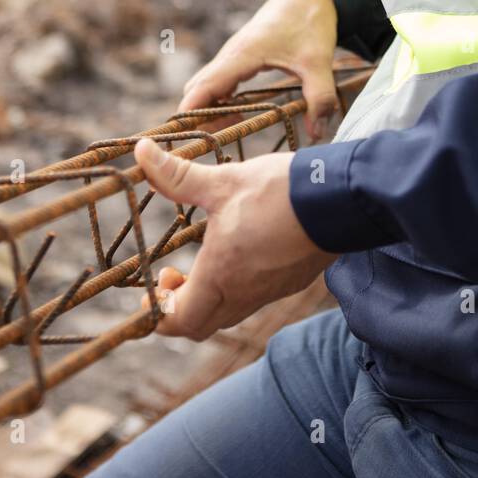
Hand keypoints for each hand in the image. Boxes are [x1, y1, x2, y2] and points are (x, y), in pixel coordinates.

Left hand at [136, 137, 335, 338]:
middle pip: (200, 326)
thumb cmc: (278, 192)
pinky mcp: (290, 283)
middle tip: (173, 275)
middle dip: (179, 308)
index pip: (178, 321)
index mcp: (219, 275)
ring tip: (205, 260)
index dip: (158, 315)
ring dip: (207, 298)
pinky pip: (254, 301)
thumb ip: (177, 175)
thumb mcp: (222, 181)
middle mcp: (243, 294)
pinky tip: (240, 255)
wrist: (338, 200)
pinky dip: (235, 290)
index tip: (151, 292)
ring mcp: (270, 292)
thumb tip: (139, 152)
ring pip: (228, 315)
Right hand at [178, 0, 338, 139]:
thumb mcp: (319, 63)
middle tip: (218, 143)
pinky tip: (238, 113)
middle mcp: (230, 55)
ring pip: (206, 84)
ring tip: (229, 131)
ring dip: (209, 108)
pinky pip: (218, 80)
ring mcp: (232, 55)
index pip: (203, 87)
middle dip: (199, 117)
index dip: (190, 113)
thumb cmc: (310, 23)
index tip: (186, 138)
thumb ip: (319, 98)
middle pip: (197, 89)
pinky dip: (218, 98)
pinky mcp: (239, 56)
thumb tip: (317, 135)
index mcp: (242, 55)